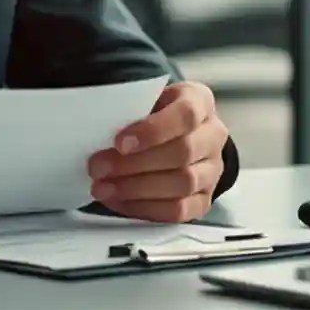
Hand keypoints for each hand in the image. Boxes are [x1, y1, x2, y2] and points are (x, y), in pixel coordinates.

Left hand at [87, 81, 228, 222]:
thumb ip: (129, 110)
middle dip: (134, 163)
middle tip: (98, 168)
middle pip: (182, 153)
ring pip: (182, 184)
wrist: (172, 135)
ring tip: (102, 188)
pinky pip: (180, 210)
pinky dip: (145, 208)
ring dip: (136, 189)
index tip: (119, 142)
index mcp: (199, 101)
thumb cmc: (151, 113)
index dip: (152, 131)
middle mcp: (213, 136)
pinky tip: (119, 201)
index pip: (185, 115)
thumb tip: (97, 131)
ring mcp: (212, 170)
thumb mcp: (143, 99)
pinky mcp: (204, 199)